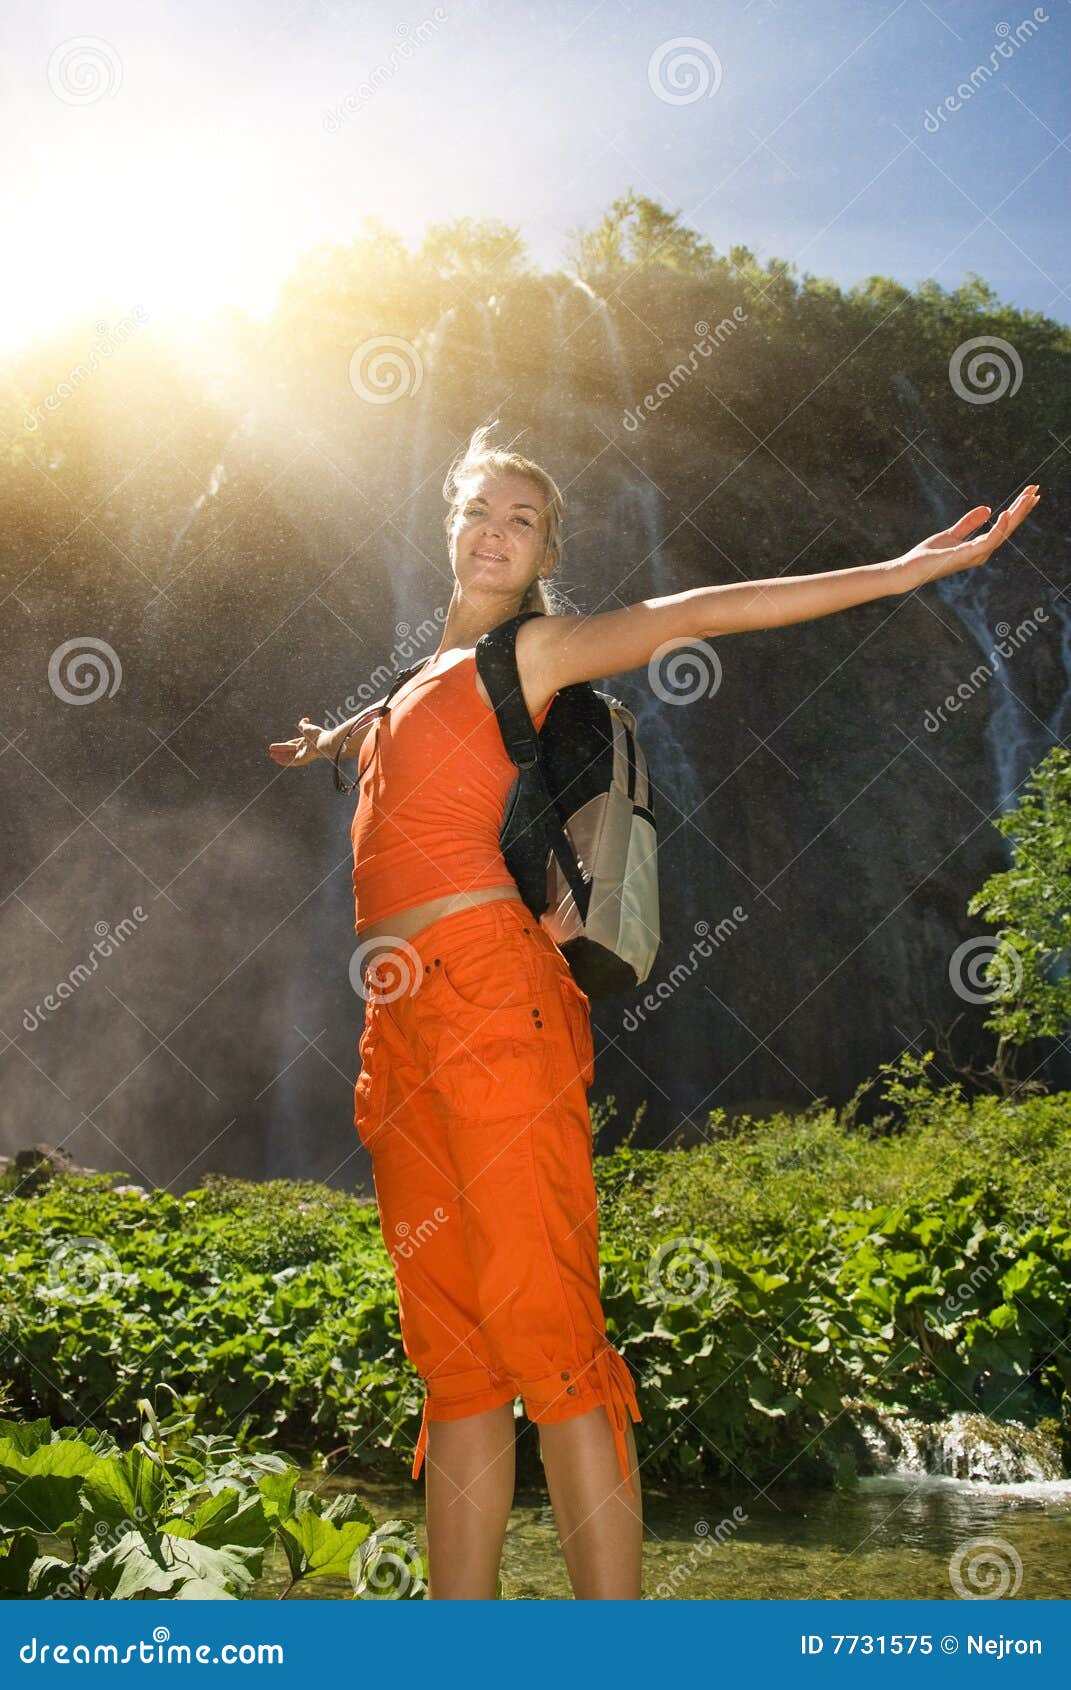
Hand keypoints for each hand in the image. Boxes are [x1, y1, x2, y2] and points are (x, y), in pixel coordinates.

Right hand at [268, 716, 330, 767]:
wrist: (322, 742)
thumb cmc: (316, 734)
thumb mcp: (306, 727)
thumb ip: (303, 724)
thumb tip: (305, 719)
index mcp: (306, 742)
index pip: (293, 744)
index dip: (285, 745)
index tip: (277, 745)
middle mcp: (304, 750)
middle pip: (289, 751)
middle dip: (280, 751)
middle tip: (271, 751)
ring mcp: (302, 756)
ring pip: (288, 757)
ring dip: (279, 756)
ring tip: (271, 754)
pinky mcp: (301, 761)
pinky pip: (290, 762)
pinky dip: (282, 761)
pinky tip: (276, 759)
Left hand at [895, 485, 1040, 589]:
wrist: (910, 569)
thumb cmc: (929, 556)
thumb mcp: (952, 533)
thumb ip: (969, 523)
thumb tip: (988, 508)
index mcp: (980, 547)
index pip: (1004, 526)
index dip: (1017, 509)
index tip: (1029, 493)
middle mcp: (982, 553)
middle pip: (1008, 528)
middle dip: (1023, 509)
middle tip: (1036, 490)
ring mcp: (976, 556)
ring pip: (1003, 533)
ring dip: (1017, 514)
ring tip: (1028, 497)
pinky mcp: (965, 556)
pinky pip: (988, 541)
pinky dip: (999, 528)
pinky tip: (1005, 513)